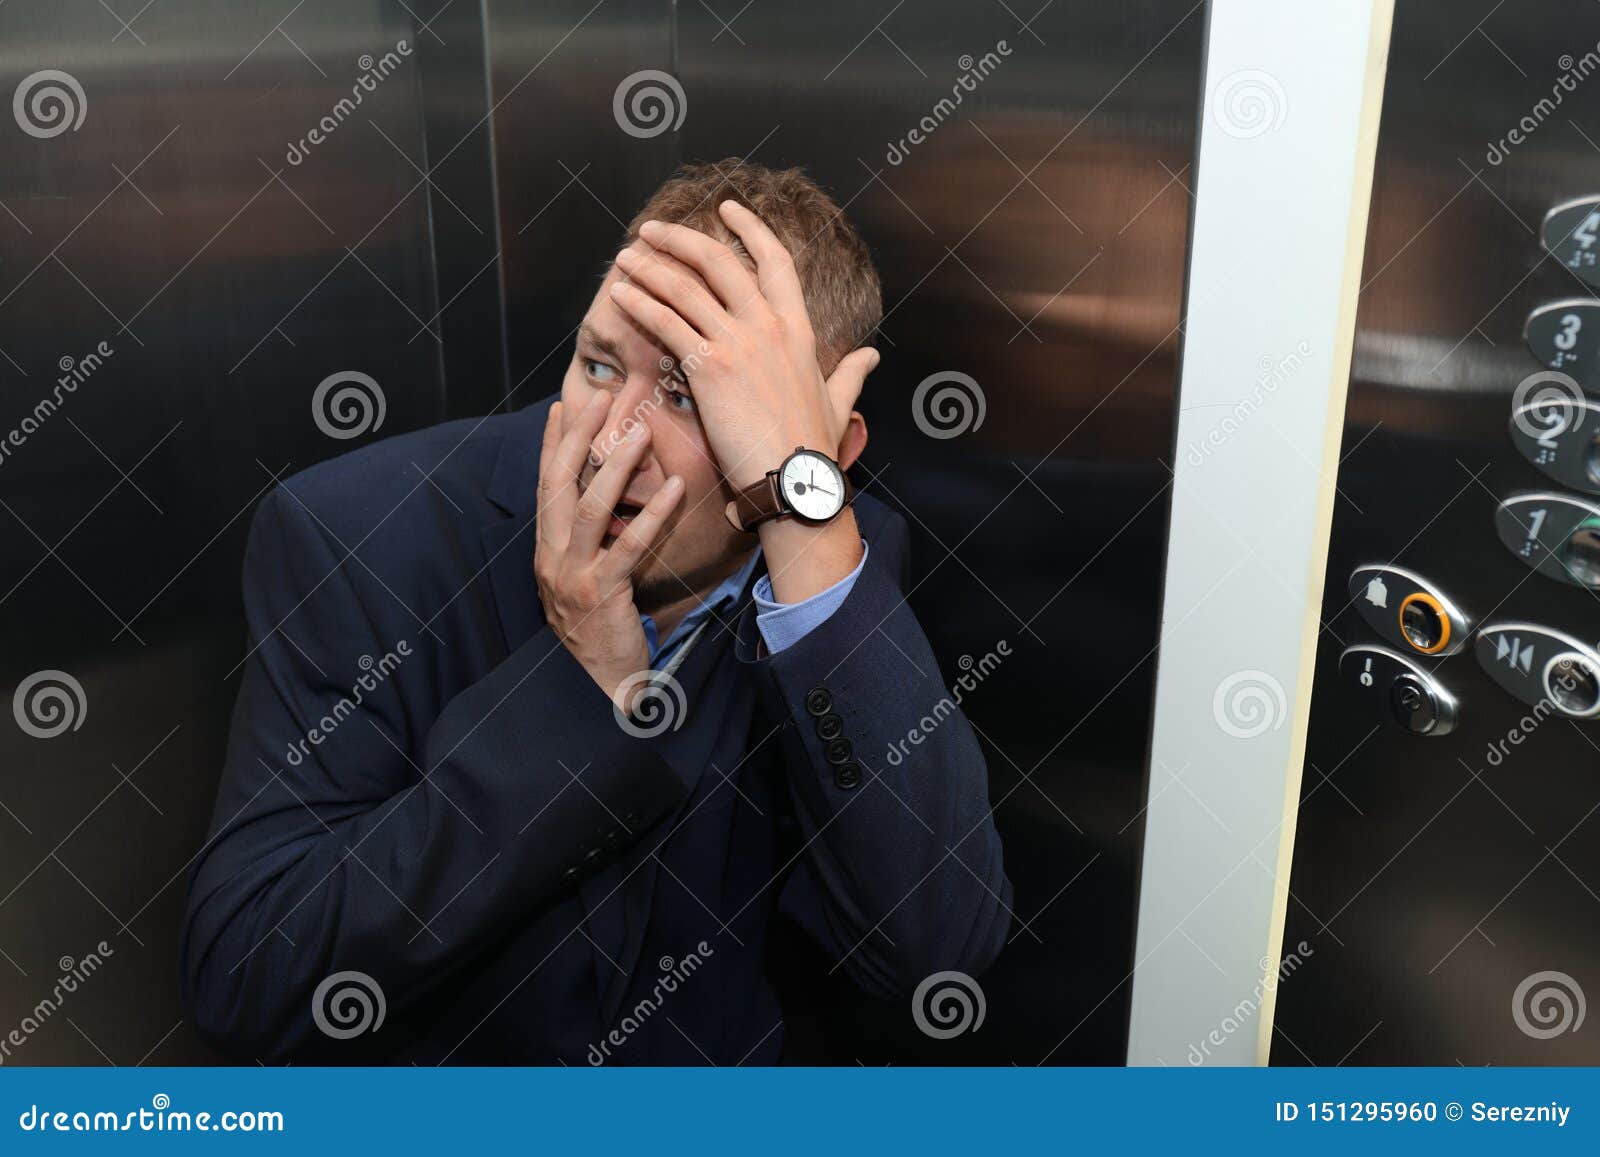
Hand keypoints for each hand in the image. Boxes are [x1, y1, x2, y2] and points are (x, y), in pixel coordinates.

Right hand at [534, 394, 684, 712]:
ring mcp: (572, 576)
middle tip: (598, 399)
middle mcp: (552, 557)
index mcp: (547, 550)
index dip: (552, 444)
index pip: (546, 485)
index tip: (563, 407)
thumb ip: (592, 542)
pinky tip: (674, 488)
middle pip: (558, 485)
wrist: (598, 687)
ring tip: (639, 431)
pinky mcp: (602, 595)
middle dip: (576, 439)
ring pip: (590, 508)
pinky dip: (652, 515)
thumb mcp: (586, 580)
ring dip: (615, 465)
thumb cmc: (601, 630)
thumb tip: (609, 500)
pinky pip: (628, 547)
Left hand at [607, 200, 879, 490]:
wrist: (796, 483)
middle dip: (680, 238)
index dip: (750, 229)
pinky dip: (640, 304)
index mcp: (799, 330)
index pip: (776, 261)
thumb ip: (852, 372)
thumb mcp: (839, 402)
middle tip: (652, 230)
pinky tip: (620, 294)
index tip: (727, 209)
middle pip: (720, 261)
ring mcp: (739, 344)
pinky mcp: (710, 368)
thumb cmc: (814, 449)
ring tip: (626, 257)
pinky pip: (667, 323)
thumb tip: (871, 355)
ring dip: (650, 267)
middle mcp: (769, 327)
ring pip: (685, 287)